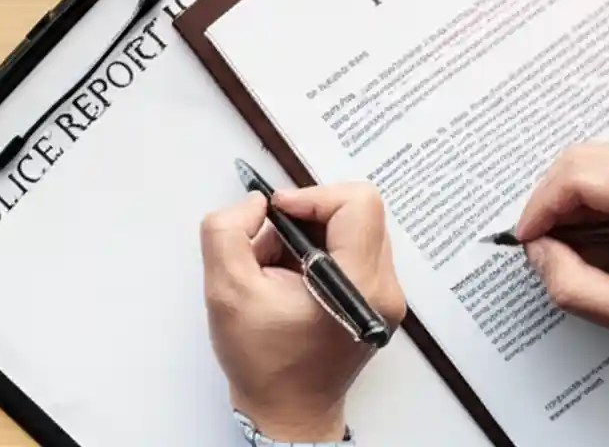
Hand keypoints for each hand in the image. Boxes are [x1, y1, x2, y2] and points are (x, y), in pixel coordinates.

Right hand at [199, 183, 406, 441]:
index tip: (279, 213)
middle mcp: (382, 288)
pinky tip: (290, 282)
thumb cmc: (264, 364)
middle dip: (303, 219)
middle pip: (354, 212)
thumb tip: (255, 204)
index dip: (311, 197)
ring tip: (277, 271)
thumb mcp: (225, 290)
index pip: (357, 203)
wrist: (287, 410)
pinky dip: (315, 255)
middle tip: (271, 248)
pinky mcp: (374, 299)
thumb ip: (228, 232)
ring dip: (307, 238)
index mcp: (358, 285)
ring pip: (350, 229)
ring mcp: (383, 295)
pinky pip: (349, 251)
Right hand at [516, 142, 608, 343]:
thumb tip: (540, 254)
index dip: (540, 205)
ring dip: (575, 196)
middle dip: (551, 199)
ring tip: (579, 239)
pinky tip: (608, 228)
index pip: (579, 176)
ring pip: (601, 156)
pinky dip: (601, 192)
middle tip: (546, 239)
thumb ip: (577, 288)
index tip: (527, 236)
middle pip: (583, 158)